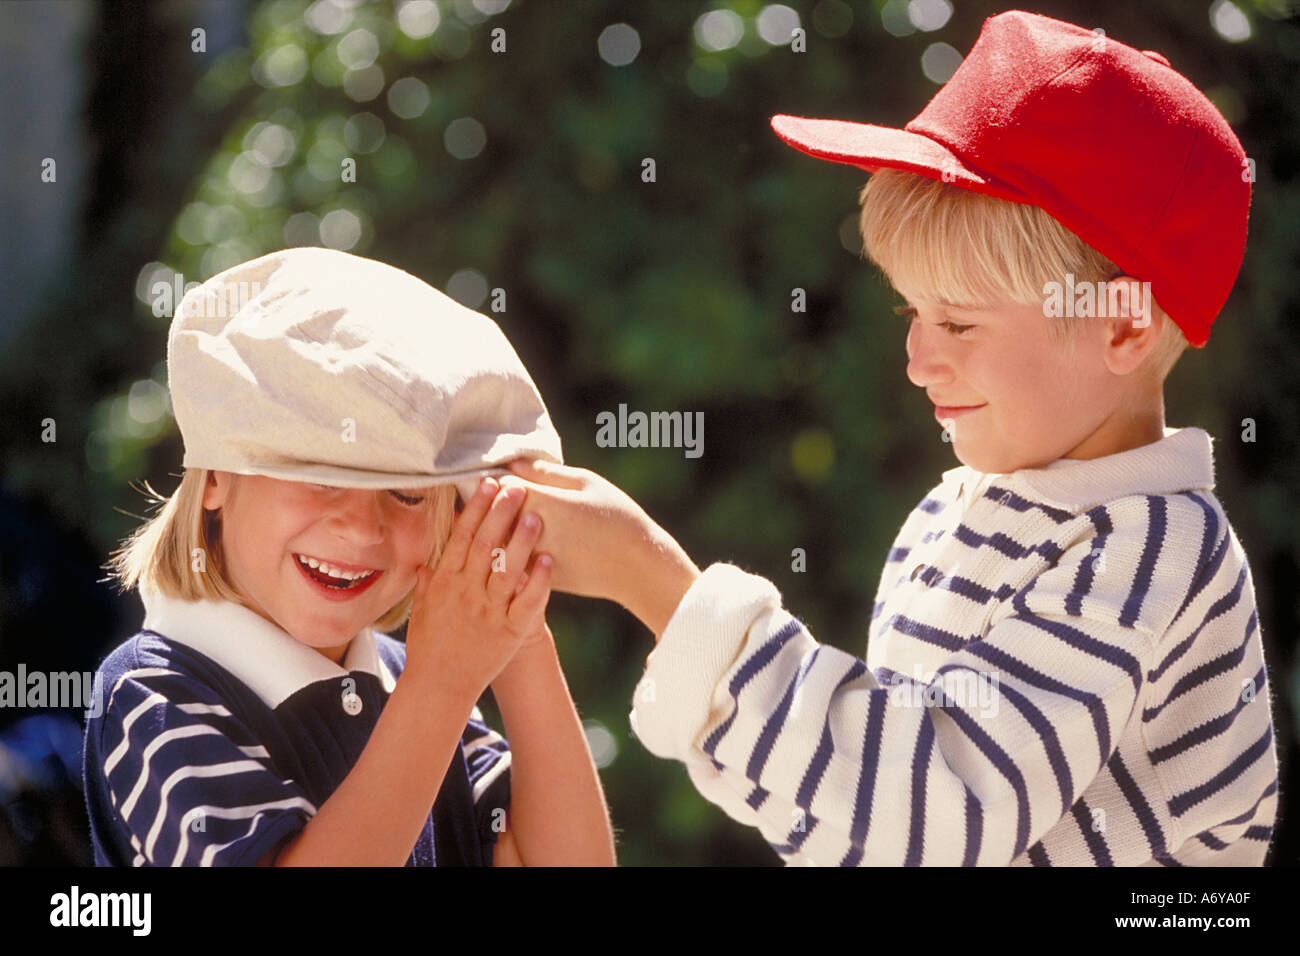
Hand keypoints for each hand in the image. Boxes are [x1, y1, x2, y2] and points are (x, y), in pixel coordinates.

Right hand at [404, 477, 551, 700]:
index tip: (488, 484)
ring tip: (536, 515)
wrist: (440, 687)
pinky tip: (549, 560)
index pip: (461, 537)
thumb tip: (425, 563)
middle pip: (484, 545)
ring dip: (521, 541)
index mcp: (444, 583)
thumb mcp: (421, 612)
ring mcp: (488, 612)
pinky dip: (538, 580)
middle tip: (517, 487)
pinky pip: (527, 602)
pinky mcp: (509, 632)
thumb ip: (426, 585)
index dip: (476, 508)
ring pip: (506, 569)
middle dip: (501, 514)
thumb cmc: (429, 648)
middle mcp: (465, 593)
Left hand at [503, 459, 699, 637]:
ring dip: (501, 532)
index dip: (501, 480)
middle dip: (495, 507)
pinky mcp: (537, 581)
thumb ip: (546, 473)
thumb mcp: (587, 483)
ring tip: (519, 524)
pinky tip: (529, 546)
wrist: (637, 568)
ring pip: (499, 543)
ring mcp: (532, 561)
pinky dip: (514, 554)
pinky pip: (514, 563)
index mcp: (541, 502)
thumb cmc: (617, 517)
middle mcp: (529, 533)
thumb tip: (513, 463)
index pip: (499, 486)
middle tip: (505, 500)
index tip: (509, 479)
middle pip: (493, 516)